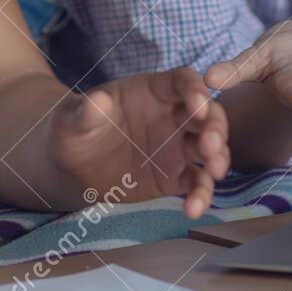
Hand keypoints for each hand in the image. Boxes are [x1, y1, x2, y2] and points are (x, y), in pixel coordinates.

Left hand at [47, 68, 229, 219]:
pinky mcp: (174, 177)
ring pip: (210, 148)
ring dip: (219, 158)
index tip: (198, 106)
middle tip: (211, 145)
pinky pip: (196, 183)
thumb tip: (98, 101)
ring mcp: (176, 147)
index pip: (183, 81)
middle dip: (216, 127)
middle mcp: (172, 116)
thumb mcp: (73, 118)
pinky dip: (201, 195)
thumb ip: (86, 111)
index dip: (195, 89)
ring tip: (215, 173)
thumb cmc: (74, 129)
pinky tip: (193, 209)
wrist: (72, 165)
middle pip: (207, 114)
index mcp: (153, 91)